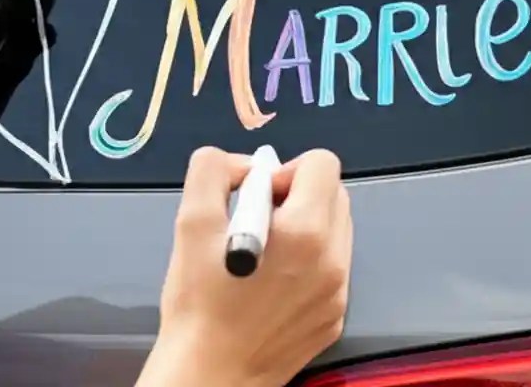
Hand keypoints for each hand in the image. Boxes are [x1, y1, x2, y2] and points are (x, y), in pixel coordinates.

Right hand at [139, 147, 352, 386]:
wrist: (208, 375)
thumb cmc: (198, 303)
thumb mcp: (191, 222)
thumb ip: (214, 171)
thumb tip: (246, 165)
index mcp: (306, 232)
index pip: (323, 164)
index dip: (286, 168)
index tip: (259, 194)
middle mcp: (334, 260)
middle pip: (335, 194)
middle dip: (298, 194)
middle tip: (259, 219)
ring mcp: (339, 293)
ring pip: (336, 232)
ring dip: (306, 227)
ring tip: (266, 252)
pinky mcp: (335, 318)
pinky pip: (333, 270)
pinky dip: (309, 264)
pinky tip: (272, 284)